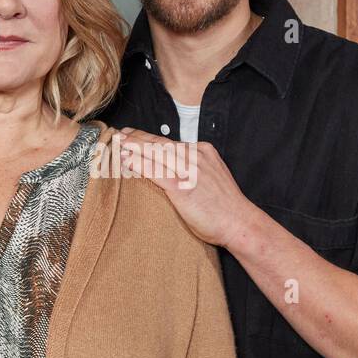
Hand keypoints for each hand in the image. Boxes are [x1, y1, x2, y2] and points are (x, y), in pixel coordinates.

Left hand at [118, 127, 256, 247]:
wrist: (239, 222)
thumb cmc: (225, 207)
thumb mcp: (212, 177)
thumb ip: (194, 169)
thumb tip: (174, 170)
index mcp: (203, 152)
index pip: (169, 142)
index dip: (148, 138)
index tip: (133, 135)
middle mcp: (196, 156)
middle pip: (160, 143)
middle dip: (137, 138)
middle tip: (119, 134)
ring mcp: (189, 170)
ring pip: (155, 154)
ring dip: (134, 148)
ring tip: (118, 144)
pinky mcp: (183, 187)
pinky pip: (156, 172)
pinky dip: (139, 164)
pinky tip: (127, 161)